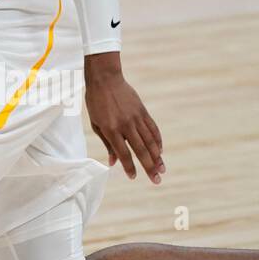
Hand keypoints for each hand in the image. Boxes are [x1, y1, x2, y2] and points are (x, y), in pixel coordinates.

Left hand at [85, 53, 163, 183]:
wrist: (105, 79)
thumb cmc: (96, 102)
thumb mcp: (96, 123)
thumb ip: (107, 144)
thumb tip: (113, 163)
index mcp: (111, 129)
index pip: (123, 153)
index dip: (129, 166)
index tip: (133, 177)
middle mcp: (125, 124)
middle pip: (140, 150)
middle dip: (149, 167)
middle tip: (156, 181)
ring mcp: (136, 117)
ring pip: (150, 141)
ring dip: (157, 157)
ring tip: (162, 169)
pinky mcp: (142, 111)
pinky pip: (153, 129)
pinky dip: (158, 141)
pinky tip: (160, 151)